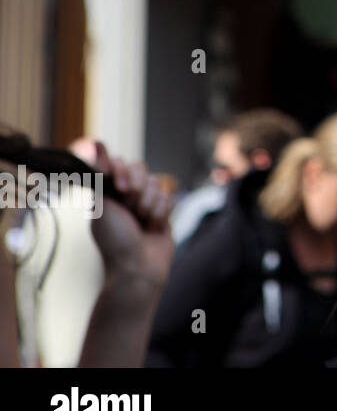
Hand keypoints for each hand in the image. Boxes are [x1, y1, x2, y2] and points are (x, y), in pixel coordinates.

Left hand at [85, 141, 175, 292]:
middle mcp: (125, 194)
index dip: (122, 170)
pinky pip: (169, 196)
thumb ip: (100, 173)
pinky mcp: (162, 211)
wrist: (139, 267)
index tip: (121, 186)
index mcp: (106, 191)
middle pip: (140, 168)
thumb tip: (94, 143)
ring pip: (156, 183)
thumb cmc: (115, 241)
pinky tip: (154, 226)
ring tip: (143, 221)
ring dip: (150, 203)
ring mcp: (144, 202)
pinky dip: (161, 211)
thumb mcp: (101, 204)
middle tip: (131, 205)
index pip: (117, 163)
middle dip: (138, 187)